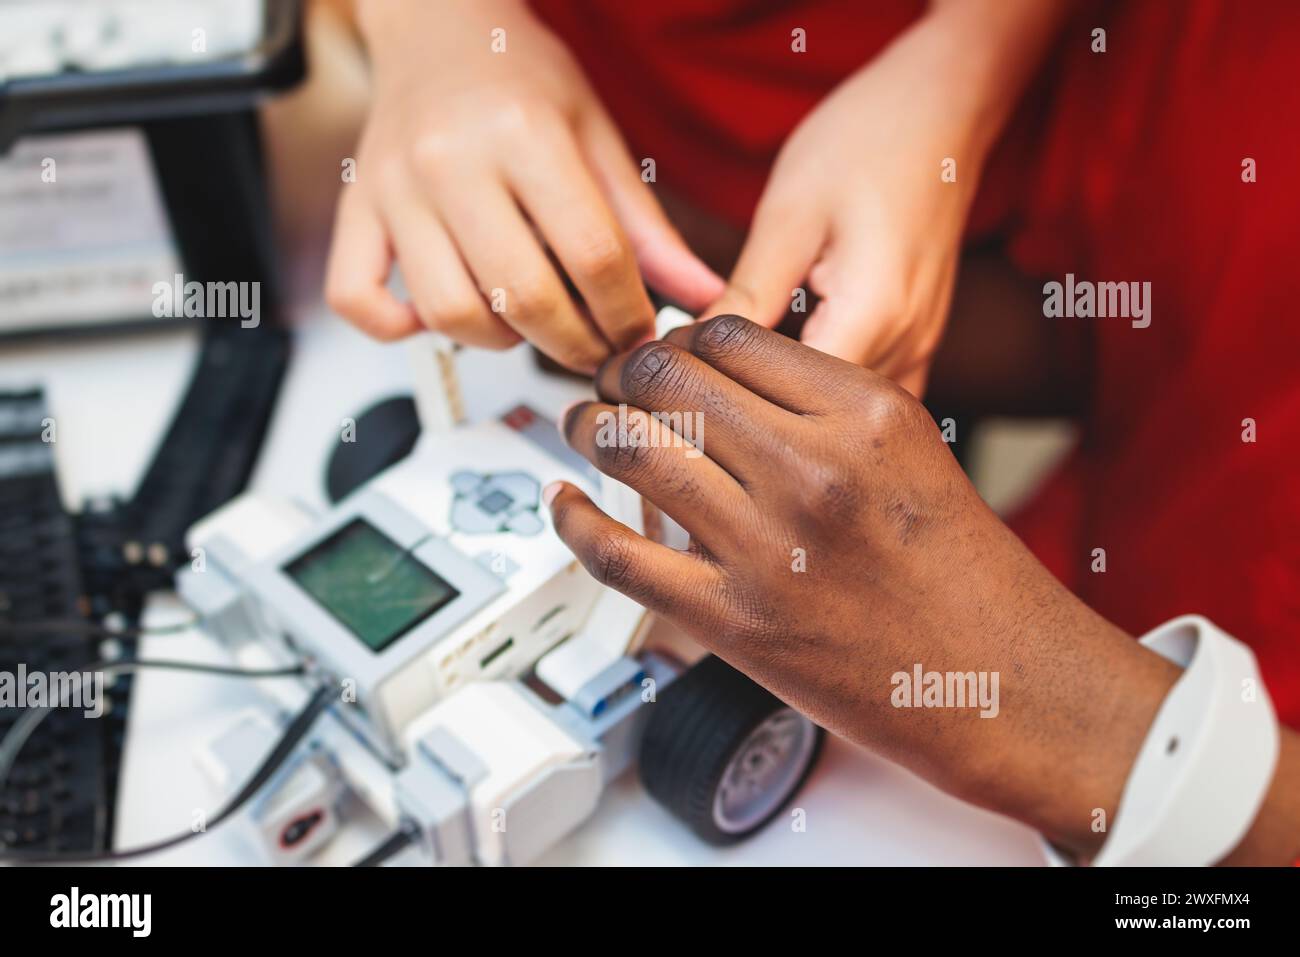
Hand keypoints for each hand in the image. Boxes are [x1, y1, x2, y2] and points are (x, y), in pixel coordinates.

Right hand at [326, 0, 722, 371]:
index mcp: (524, 133)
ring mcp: (394, 190)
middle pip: (523, 295)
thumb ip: (647, 226)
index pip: (591, 254)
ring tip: (528, 323)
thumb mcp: (597, 135)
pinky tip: (442, 316)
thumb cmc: (519, 77)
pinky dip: (398, 327)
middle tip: (596, 347)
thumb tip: (703, 295)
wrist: (437, 27)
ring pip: (449, 311)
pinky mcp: (355, 210)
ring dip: (501, 341)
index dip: (626, 313)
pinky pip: (356, 298)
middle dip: (575, 343)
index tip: (639, 332)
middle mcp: (450, 161)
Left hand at [545, 315, 1182, 856]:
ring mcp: (768, 547)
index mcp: (864, 411)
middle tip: (611, 382)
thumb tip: (723, 373)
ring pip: (632, 450)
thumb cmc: (963, 571)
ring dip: (588, 428)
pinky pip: (621, 557)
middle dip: (623, 371)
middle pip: (667, 380)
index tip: (665, 353)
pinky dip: (575, 524)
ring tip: (584, 426)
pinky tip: (562, 505)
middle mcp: (812, 468)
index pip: (727, 335)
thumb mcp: (913, 449)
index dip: (678, 338)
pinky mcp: (735, 622)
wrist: (1004, 681)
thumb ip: (822, 402)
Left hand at [704, 2, 1068, 393]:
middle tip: (694, 401)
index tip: (681, 389)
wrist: (940, 111)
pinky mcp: (918, 343)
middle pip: (824, 425)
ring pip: (850, 423)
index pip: (794, 402)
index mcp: (874, 313)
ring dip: (793, 419)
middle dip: (757, 418)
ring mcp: (920, 349)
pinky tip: (785, 397)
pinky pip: (871, 403)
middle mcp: (907, 344)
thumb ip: (748, 294)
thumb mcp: (788, 214)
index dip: (731, 401)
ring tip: (731, 402)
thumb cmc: (866, 142)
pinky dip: (828, 409)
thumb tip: (693, 354)